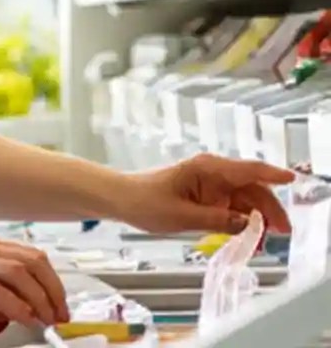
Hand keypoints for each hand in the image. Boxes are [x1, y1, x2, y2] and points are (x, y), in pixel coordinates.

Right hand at [0, 232, 69, 332]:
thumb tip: (9, 311)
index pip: (29, 254)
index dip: (51, 280)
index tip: (57, 301)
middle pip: (32, 260)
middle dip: (53, 290)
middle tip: (59, 314)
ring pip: (20, 272)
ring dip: (40, 299)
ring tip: (45, 319)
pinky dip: (17, 307)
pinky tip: (22, 320)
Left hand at [120, 154, 295, 234]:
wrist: (119, 199)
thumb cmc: (144, 202)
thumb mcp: (181, 216)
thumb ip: (216, 220)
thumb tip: (246, 224)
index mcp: (208, 169)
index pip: (249, 169)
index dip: (273, 174)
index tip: (292, 180)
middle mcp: (213, 174)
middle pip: (252, 189)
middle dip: (269, 209)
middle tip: (281, 232)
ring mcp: (210, 186)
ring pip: (244, 201)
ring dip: (256, 219)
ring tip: (262, 242)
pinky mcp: (206, 197)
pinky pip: (231, 208)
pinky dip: (241, 222)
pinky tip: (246, 238)